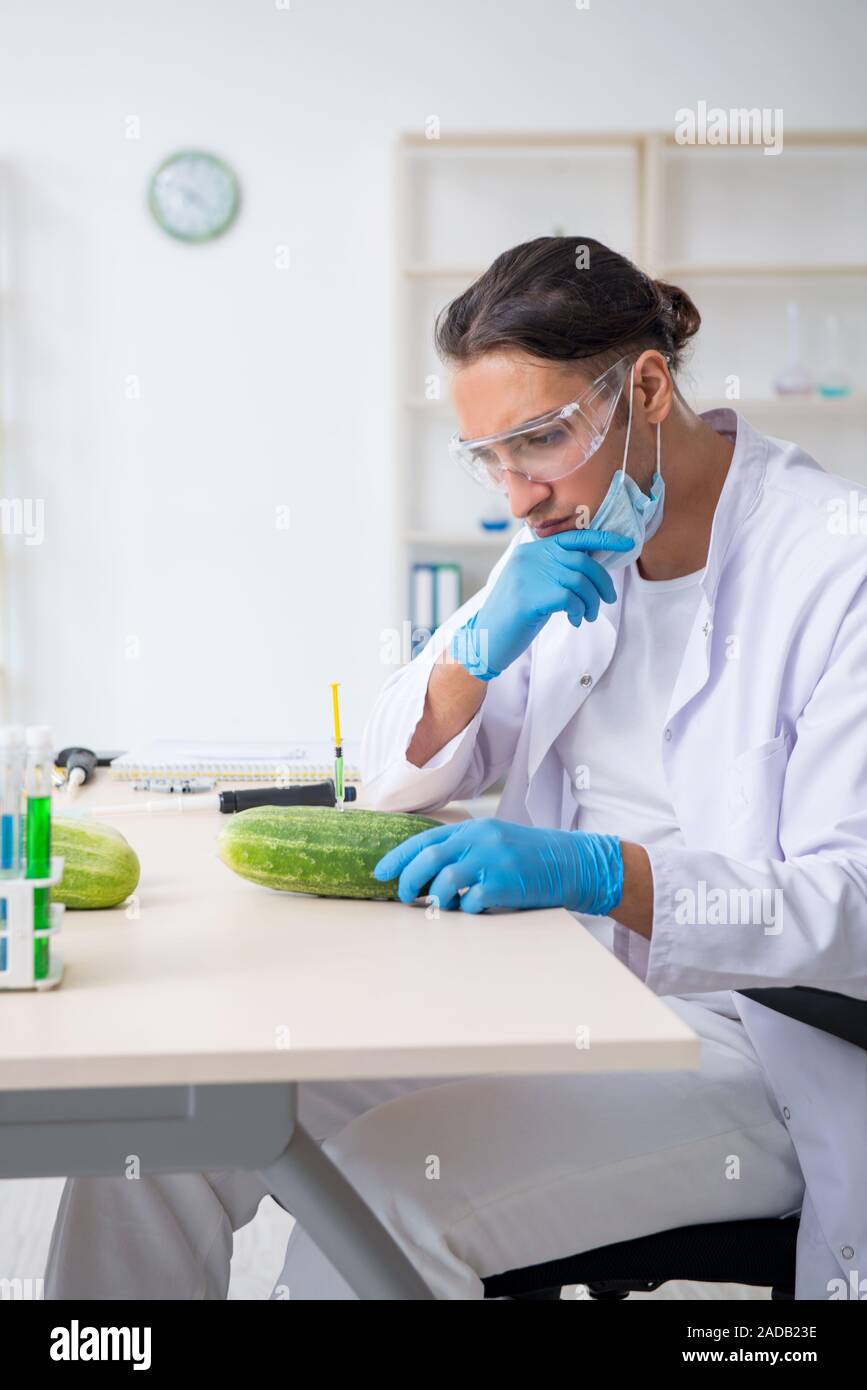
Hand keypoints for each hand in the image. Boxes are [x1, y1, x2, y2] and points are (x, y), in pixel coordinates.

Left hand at [373, 817, 623, 915]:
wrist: (572, 863)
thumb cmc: (530, 856)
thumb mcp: (494, 841)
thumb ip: (464, 849)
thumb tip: (425, 870)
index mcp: (474, 828)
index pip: (424, 840)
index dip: (398, 857)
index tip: (380, 872)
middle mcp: (480, 840)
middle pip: (427, 860)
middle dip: (409, 881)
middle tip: (405, 896)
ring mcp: (493, 861)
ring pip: (444, 883)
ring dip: (435, 900)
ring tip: (441, 906)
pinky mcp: (505, 884)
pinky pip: (470, 902)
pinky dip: (465, 910)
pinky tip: (474, 909)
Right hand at [451, 528, 633, 680]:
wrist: (486, 639)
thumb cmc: (514, 615)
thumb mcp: (534, 584)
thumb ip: (556, 570)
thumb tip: (592, 566)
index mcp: (531, 550)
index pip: (573, 537)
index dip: (604, 538)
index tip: (627, 543)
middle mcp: (529, 557)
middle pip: (582, 561)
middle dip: (602, 582)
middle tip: (607, 600)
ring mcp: (527, 576)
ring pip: (579, 581)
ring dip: (591, 601)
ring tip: (588, 616)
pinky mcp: (529, 597)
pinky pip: (569, 598)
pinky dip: (579, 611)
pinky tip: (575, 621)